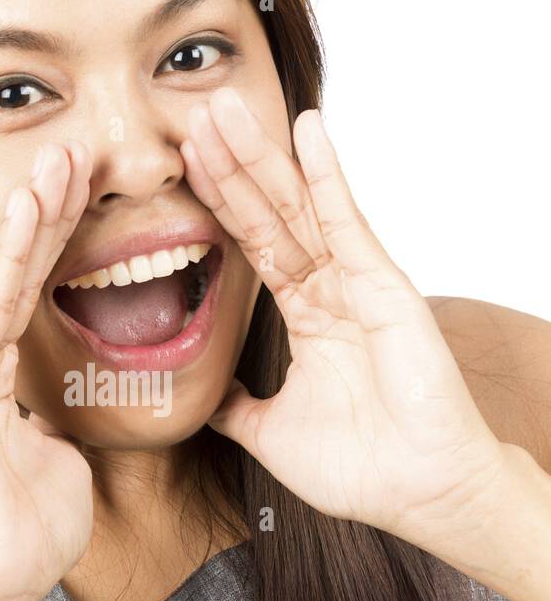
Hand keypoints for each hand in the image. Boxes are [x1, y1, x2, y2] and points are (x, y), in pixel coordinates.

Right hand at [0, 141, 94, 600]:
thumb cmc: (27, 531)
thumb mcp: (57, 453)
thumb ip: (55, 414)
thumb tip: (67, 403)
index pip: (30, 290)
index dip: (59, 239)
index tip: (88, 189)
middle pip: (15, 270)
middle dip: (49, 208)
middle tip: (77, 149)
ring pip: (2, 276)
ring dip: (35, 215)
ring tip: (63, 157)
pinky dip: (13, 257)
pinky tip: (31, 208)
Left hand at [180, 87, 506, 545]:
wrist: (416, 492)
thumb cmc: (361, 467)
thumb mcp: (270, 433)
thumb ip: (236, 409)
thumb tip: (205, 401)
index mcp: (306, 316)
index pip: (253, 245)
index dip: (219, 204)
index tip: (184, 165)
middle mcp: (329, 288)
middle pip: (269, 212)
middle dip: (230, 165)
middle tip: (194, 113)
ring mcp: (356, 281)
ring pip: (297, 206)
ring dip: (260, 156)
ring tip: (225, 108)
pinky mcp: (382, 283)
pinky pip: (345, 219)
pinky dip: (325, 173)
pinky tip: (305, 129)